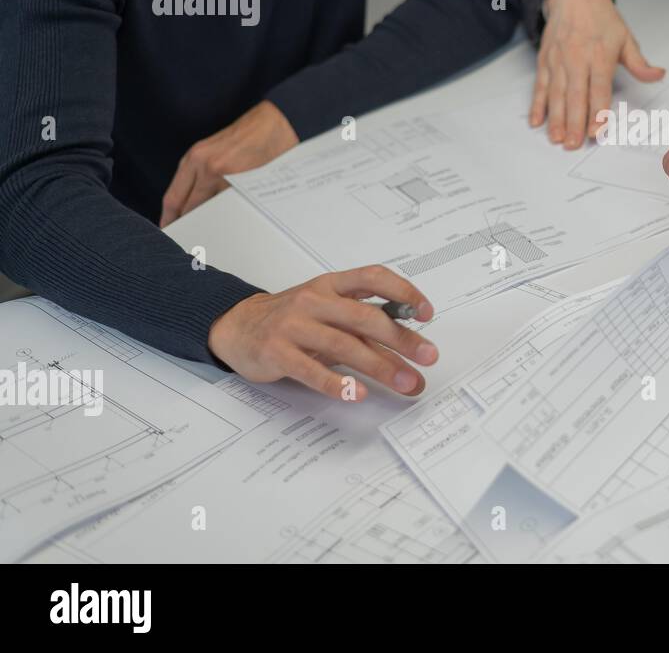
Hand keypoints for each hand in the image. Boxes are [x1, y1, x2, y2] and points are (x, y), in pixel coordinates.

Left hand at [161, 100, 297, 226]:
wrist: (275, 121)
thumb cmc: (248, 137)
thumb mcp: (214, 150)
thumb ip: (200, 173)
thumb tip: (190, 205)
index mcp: (194, 158)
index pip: (173, 199)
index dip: (170, 220)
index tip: (171, 231)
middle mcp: (204, 166)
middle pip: (188, 209)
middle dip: (189, 226)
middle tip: (191, 240)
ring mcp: (224, 174)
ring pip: (210, 211)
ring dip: (211, 223)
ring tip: (215, 234)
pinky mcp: (244, 181)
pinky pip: (231, 208)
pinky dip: (230, 217)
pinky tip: (235, 222)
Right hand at [209, 266, 437, 400]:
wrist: (238, 326)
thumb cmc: (293, 319)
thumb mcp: (329, 311)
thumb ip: (364, 325)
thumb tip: (410, 347)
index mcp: (332, 285)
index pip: (374, 278)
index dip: (403, 292)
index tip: (427, 312)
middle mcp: (315, 300)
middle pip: (365, 317)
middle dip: (402, 339)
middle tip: (427, 357)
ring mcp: (294, 325)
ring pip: (345, 345)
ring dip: (380, 367)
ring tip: (405, 383)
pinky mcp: (277, 352)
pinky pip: (311, 369)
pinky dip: (337, 383)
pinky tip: (357, 393)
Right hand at [531, 0, 664, 148]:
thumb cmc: (601, 18)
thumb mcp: (625, 37)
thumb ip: (639, 63)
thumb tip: (659, 75)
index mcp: (600, 55)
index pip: (599, 89)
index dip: (597, 111)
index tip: (595, 131)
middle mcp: (577, 58)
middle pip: (576, 95)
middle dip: (574, 122)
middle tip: (573, 144)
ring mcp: (558, 60)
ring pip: (556, 94)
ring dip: (555, 119)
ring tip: (556, 138)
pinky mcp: (544, 61)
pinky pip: (540, 86)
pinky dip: (537, 105)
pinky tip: (536, 121)